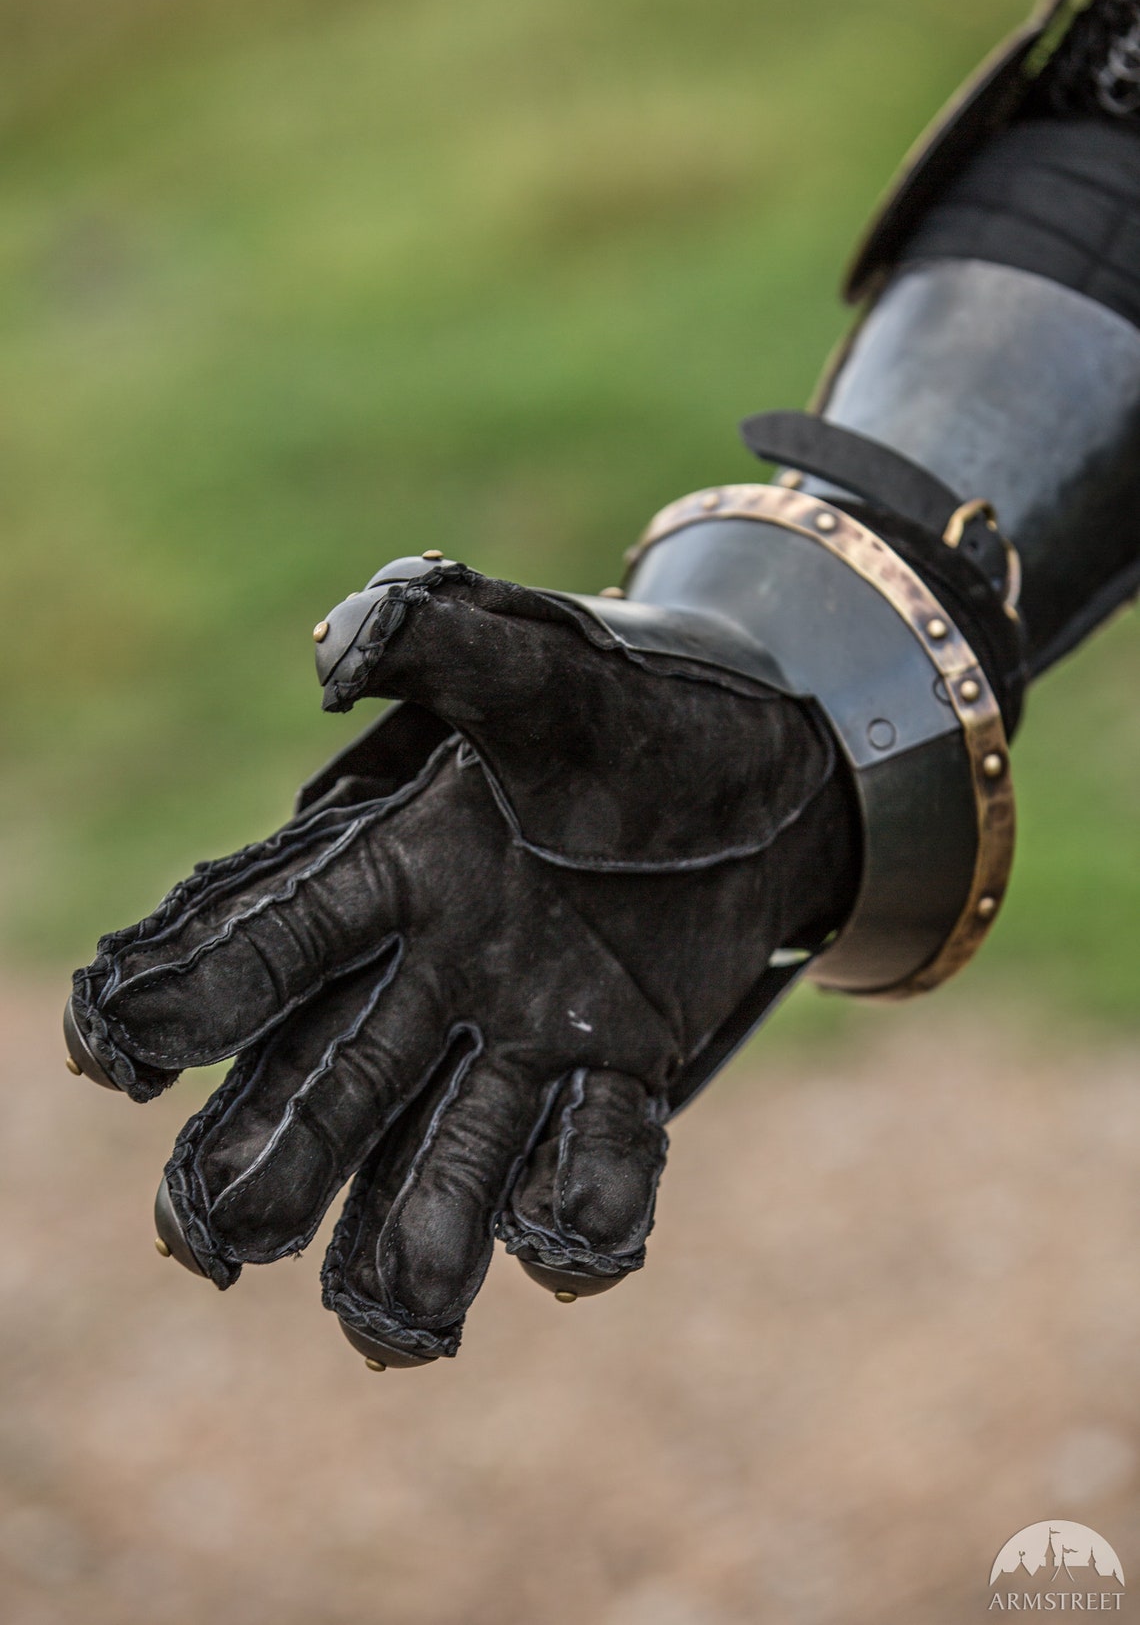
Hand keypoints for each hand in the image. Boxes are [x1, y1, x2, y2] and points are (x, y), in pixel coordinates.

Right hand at [66, 561, 856, 1364]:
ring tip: (392, 1327)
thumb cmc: (636, 704)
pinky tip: (570, 1241)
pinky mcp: (620, 1073)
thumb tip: (337, 656)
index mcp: (395, 871)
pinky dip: (580, 1211)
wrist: (768, 765)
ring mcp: (526, 1039)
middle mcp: (437, 977)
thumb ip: (445, 638)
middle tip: (217, 1237)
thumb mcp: (543, 660)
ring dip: (412, 1241)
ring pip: (443, 1160)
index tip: (116, 1049)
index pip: (273, 942)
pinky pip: (593, 1162)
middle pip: (330, 1088)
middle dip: (271, 1163)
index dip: (190, 992)